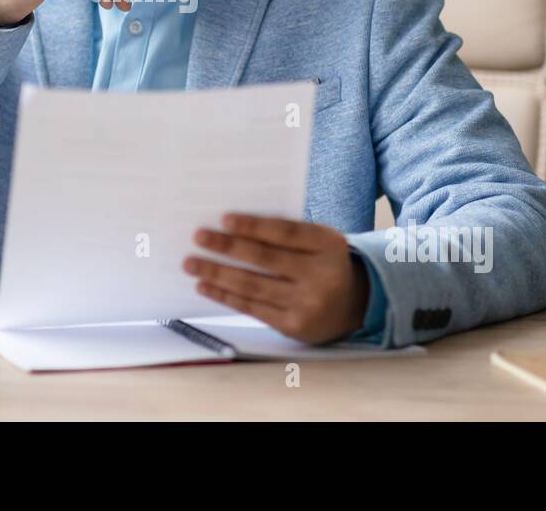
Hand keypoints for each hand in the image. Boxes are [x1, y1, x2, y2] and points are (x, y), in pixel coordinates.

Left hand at [183, 213, 370, 344]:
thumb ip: (286, 233)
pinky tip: (205, 286)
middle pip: (264, 259)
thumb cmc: (323, 262)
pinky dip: (225, 296)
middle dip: (226, 247)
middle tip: (198, 237)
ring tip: (191, 263)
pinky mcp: (293, 326)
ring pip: (253, 285)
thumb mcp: (318, 241)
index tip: (223, 219)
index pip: (285, 232)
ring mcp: (307, 304)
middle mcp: (321, 275)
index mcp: (328, 245)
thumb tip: (231, 226)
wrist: (354, 304)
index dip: (253, 226)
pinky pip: (252, 308)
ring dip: (217, 274)